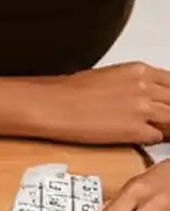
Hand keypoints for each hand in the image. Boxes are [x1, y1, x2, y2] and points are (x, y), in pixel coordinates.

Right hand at [38, 62, 169, 144]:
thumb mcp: (109, 76)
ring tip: (159, 132)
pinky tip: (141, 139)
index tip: (168, 105)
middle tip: (164, 122)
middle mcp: (146, 87)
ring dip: (167, 128)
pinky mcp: (134, 130)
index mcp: (140, 71)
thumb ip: (134, 84)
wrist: (53, 105)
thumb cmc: (69, 91)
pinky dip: (153, 140)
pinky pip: (157, 137)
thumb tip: (144, 96)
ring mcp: (143, 109)